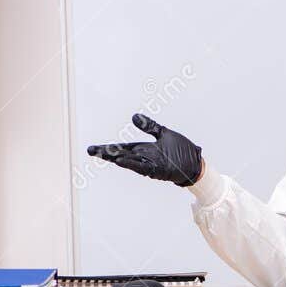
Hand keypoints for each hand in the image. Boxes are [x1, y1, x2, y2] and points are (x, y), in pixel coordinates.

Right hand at [87, 114, 203, 186]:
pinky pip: (143, 167)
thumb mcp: (163, 133)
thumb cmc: (180, 150)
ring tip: (106, 154)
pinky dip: (132, 164)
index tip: (92, 149)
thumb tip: (133, 117)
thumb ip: (149, 126)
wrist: (195, 163)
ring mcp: (150, 164)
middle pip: (120, 155)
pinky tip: (122, 161)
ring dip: (118, 158)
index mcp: (142, 149)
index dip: (106, 148)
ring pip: (130, 161)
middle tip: (90, 151)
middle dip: (106, 153)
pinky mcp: (159, 169)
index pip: (120, 148)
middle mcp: (143, 157)